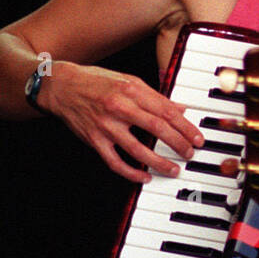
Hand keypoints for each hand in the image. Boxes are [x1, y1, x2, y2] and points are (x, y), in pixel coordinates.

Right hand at [42, 62, 205, 182]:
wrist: (62, 86)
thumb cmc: (96, 81)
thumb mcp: (128, 81)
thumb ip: (154, 96)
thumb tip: (180, 108)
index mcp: (131, 90)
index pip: (166, 111)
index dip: (185, 127)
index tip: (196, 138)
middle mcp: (119, 107)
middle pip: (156, 128)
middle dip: (178, 143)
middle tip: (190, 154)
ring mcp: (106, 126)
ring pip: (137, 149)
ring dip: (158, 162)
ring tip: (173, 169)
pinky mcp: (94, 140)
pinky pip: (115, 162)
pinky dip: (131, 172)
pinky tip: (145, 177)